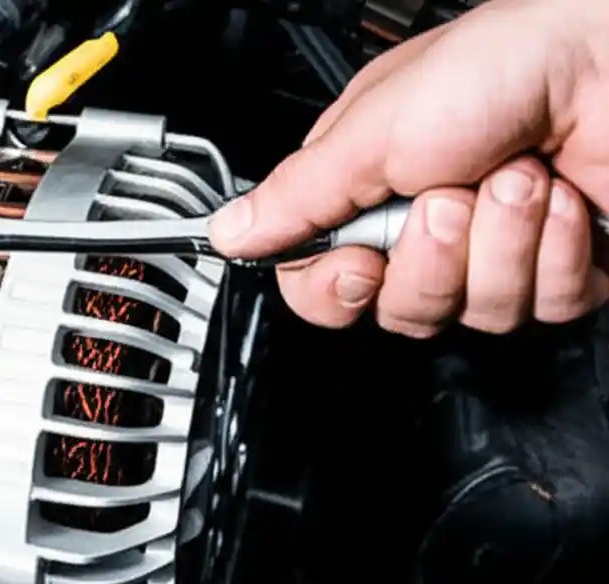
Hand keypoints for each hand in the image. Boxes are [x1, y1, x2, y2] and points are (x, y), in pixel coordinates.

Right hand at [209, 0, 608, 336]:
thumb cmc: (506, 63)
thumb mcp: (375, 127)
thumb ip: (298, 194)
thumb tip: (229, 231)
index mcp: (367, 185)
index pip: (321, 282)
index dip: (336, 287)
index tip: (359, 260)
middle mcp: (426, 223)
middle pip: (397, 308)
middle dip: (431, 257)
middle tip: (450, 195)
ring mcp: (495, 248)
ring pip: (473, 313)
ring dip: (500, 242)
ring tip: (519, 176)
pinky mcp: (561, 266)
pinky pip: (543, 305)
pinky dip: (555, 252)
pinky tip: (562, 201)